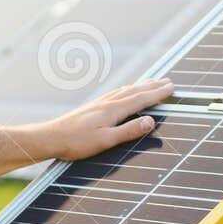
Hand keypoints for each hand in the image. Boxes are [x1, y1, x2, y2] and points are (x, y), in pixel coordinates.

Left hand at [38, 78, 173, 160]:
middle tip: (168, 81)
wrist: (50, 138)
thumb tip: (151, 121)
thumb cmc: (76, 142)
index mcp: (113, 110)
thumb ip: (128, 131)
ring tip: (151, 83)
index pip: (141, 99)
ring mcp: (99, 104)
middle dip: (152, 86)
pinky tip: (124, 93)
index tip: (172, 87)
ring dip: (140, 86)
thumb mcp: (106, 140)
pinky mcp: (92, 108)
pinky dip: (126, 90)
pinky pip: (115, 94)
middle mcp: (107, 103)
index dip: (158, 93)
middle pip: (135, 91)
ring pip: (125, 91)